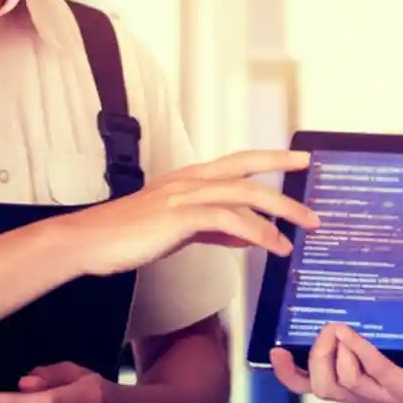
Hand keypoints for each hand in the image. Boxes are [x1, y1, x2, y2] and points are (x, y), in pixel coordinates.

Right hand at [56, 149, 320, 276]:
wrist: (88, 242)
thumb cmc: (127, 236)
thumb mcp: (177, 228)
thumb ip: (212, 227)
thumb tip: (245, 235)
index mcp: (189, 178)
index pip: (238, 161)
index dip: (271, 157)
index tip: (299, 157)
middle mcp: (190, 180)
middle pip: (248, 169)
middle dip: (286, 176)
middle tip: (314, 192)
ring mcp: (184, 196)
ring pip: (245, 193)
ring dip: (281, 211)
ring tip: (305, 229)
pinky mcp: (179, 216)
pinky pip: (228, 219)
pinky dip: (257, 232)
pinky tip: (273, 245)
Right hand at [270, 315, 402, 402]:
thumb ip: (383, 303)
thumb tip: (365, 258)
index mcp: (365, 379)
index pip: (316, 387)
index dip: (290, 375)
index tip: (275, 351)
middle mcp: (373, 393)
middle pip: (321, 388)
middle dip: (313, 356)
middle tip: (326, 328)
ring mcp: (390, 396)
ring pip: (342, 383)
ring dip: (337, 352)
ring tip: (344, 327)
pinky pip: (376, 372)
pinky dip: (363, 351)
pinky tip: (356, 334)